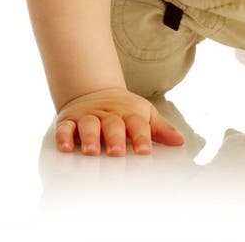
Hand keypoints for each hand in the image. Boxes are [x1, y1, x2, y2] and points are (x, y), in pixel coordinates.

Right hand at [55, 86, 184, 155]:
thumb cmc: (123, 110)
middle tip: (118, 152)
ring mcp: (89, 117)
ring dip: (90, 137)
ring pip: (89, 125)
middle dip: (115, 138)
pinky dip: (64, 136)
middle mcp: (108, 115)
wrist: (95, 91)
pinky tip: (66, 148)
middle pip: (113, 124)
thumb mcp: (144, 114)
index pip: (137, 124)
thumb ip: (160, 129)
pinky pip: (65, 128)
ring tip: (92, 151)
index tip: (145, 151)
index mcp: (129, 113)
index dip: (142, 137)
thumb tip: (179, 141)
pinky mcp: (70, 121)